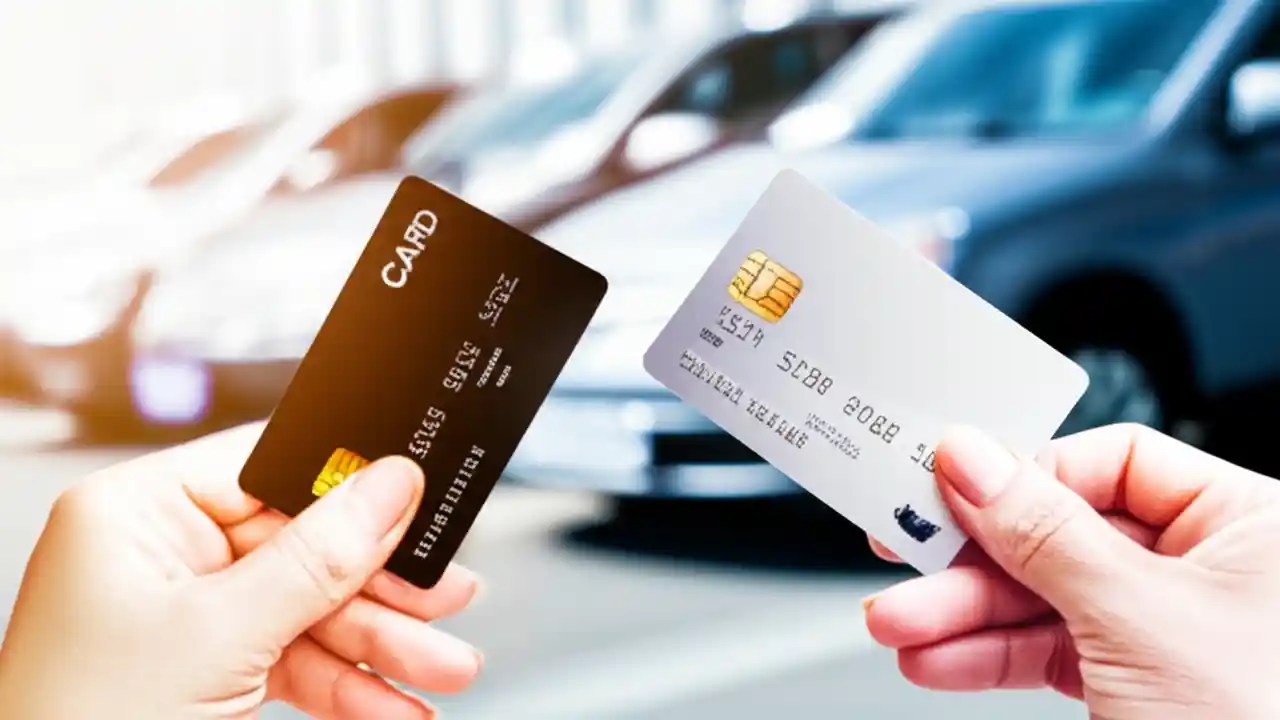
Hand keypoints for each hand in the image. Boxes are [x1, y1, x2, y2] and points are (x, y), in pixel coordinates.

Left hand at [0, 424, 482, 718]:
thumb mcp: (221, 634)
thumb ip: (317, 557)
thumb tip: (389, 484)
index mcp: (138, 513)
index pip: (271, 472)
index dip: (351, 491)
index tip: (419, 508)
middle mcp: (161, 554)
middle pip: (305, 547)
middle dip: (382, 593)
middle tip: (449, 603)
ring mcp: (185, 614)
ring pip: (311, 610)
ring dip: (382, 648)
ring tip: (442, 671)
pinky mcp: (206, 666)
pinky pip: (295, 658)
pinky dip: (347, 685)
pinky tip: (394, 704)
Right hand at [865, 424, 1279, 719]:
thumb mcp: (1138, 618)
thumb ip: (1044, 532)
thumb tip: (972, 458)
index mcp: (1245, 524)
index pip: (1112, 461)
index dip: (1026, 473)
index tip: (948, 485)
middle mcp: (1209, 572)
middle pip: (1061, 534)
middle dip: (973, 561)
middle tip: (903, 558)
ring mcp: (1169, 633)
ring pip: (1044, 600)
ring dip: (963, 615)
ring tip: (901, 625)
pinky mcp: (1136, 685)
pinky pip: (1049, 652)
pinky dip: (990, 658)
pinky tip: (939, 661)